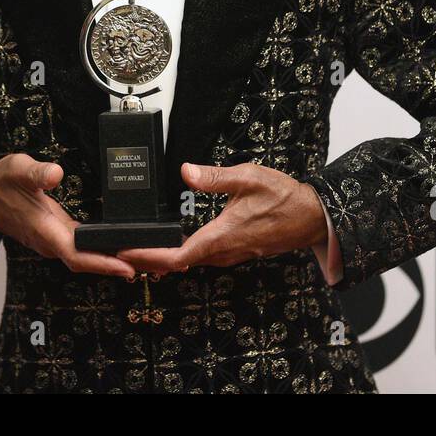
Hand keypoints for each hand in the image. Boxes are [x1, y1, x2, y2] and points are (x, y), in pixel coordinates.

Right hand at [0, 153, 135, 279]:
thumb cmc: (0, 183)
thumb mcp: (16, 169)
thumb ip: (35, 172)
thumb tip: (55, 173)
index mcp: (45, 230)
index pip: (78, 255)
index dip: (103, 263)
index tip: (129, 267)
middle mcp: (52, 242)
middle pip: (89, 262)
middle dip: (120, 266)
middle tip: (154, 266)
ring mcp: (55, 241)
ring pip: (88, 259)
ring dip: (115, 262)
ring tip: (148, 261)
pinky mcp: (58, 236)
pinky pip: (84, 251)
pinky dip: (105, 253)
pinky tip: (123, 249)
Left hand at [117, 162, 327, 275]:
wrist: (313, 216)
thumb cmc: (284, 197)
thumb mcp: (248, 177)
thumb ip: (214, 177)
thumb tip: (185, 172)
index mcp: (222, 236)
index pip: (177, 256)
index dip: (149, 256)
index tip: (127, 252)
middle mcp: (224, 251)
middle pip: (178, 263)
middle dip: (149, 259)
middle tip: (122, 250)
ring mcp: (231, 254)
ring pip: (191, 262)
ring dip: (165, 259)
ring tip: (141, 249)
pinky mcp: (237, 251)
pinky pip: (204, 258)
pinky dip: (183, 255)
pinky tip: (174, 247)